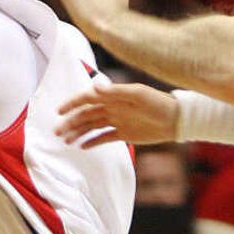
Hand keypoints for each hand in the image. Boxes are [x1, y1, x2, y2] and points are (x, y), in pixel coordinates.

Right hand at [57, 81, 178, 147]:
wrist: (176, 120)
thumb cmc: (159, 103)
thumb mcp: (138, 95)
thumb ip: (115, 91)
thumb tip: (95, 86)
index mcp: (113, 96)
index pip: (88, 98)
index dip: (73, 104)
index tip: (59, 112)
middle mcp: (113, 107)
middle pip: (86, 114)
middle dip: (71, 122)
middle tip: (57, 132)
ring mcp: (117, 121)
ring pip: (92, 126)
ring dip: (78, 132)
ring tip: (65, 141)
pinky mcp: (124, 134)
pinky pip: (104, 138)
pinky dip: (93, 141)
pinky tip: (82, 147)